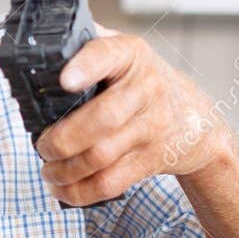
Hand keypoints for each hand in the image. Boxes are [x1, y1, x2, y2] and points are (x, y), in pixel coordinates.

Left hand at [35, 30, 229, 205]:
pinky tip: (63, 188)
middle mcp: (145, 89)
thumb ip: (90, 45)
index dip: (86, 67)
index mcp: (130, 55)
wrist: (196, 121)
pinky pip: (110, 183)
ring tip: (48, 170)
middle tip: (43, 146)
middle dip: (61, 140)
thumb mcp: (125, 54)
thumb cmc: (146, 84)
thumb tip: (42, 47)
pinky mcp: (151, 159)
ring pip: (101, 156)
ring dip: (64, 170)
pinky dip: (80, 192)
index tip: (64, 80)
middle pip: (101, 119)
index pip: (108, 54)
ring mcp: (152, 127)